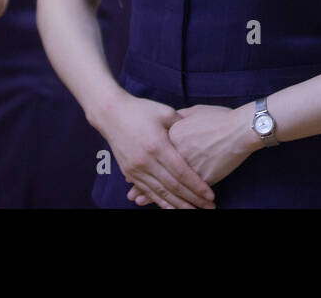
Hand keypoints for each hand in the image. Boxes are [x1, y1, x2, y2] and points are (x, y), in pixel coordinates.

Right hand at [99, 94, 214, 208]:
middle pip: (173, 187)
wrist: (110, 113)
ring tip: (194, 211)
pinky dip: (161, 202)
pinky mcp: (129, 172)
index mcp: (158, 146)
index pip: (181, 172)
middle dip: (192, 199)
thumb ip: (182, 124)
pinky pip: (148, 191)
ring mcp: (136, 169)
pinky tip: (172, 209)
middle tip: (209, 208)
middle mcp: (146, 161)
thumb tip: (198, 134)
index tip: (210, 195)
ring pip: (161, 193)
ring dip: (178, 205)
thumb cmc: (140, 109)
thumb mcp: (165, 112)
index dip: (197, 186)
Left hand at [128, 104, 260, 206]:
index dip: (141, 168)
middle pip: (156, 174)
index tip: (130, 177)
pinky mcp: (201, 179)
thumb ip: (178, 118)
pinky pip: (186, 192)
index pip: (152, 156)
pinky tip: (170, 207)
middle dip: (143, 189)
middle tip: (134, 199)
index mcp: (171, 137)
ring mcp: (187, 168)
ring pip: (169, 187)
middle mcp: (175, 154)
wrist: (238, 130)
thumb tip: (172, 121)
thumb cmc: (218, 118)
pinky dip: (177, 201)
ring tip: (144, 204)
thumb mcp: (193, 112)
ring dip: (156, 198)